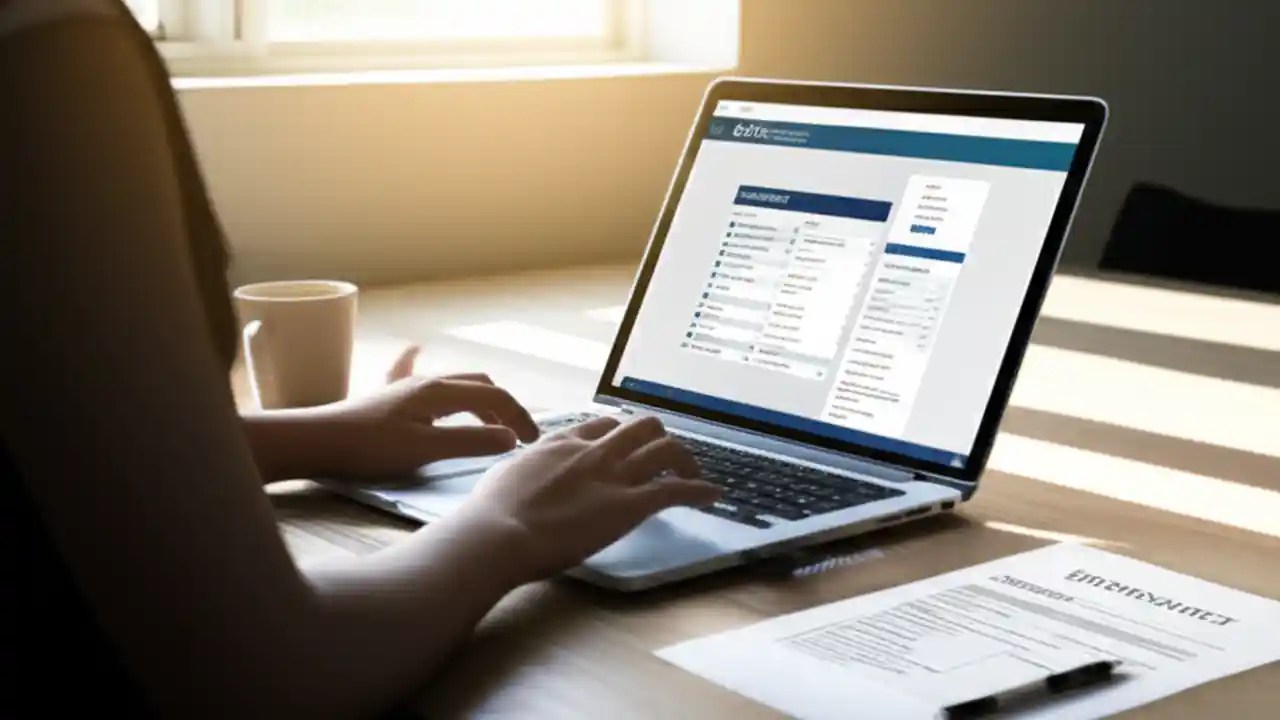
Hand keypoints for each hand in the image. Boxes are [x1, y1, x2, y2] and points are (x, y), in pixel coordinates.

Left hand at [309, 347, 539, 478]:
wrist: (317, 441)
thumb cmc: (370, 447)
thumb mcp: (426, 450)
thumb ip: (471, 442)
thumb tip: (510, 438)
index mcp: (439, 391)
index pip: (494, 396)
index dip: (519, 417)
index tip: (532, 442)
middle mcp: (427, 381)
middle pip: (479, 384)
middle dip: (504, 407)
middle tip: (516, 436)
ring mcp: (406, 385)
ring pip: (455, 382)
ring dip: (480, 398)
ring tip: (491, 423)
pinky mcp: (388, 395)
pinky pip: (411, 369)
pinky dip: (424, 361)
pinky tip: (417, 348)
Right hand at [461, 415, 722, 581]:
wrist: (497, 534)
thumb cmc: (489, 515)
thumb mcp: (504, 476)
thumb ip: (522, 471)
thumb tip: (518, 475)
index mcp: (561, 443)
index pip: (601, 425)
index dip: (618, 434)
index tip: (625, 447)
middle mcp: (592, 451)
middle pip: (641, 426)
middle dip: (658, 439)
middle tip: (664, 459)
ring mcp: (613, 475)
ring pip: (665, 448)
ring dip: (685, 460)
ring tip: (694, 474)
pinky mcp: (629, 504)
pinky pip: (675, 488)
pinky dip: (699, 489)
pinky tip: (712, 496)